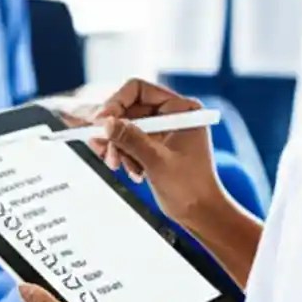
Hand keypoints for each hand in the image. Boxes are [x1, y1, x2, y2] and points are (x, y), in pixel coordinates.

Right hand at [89, 79, 223, 225]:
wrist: (199, 213)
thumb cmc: (190, 187)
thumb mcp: (157, 161)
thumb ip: (131, 139)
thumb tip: (106, 123)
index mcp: (180, 109)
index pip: (138, 89)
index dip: (116, 102)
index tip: (101, 122)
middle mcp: (169, 114)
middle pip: (127, 108)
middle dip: (113, 130)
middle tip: (104, 149)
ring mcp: (160, 129)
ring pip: (123, 125)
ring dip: (116, 146)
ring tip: (117, 165)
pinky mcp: (152, 144)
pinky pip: (126, 140)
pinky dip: (122, 154)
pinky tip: (132, 171)